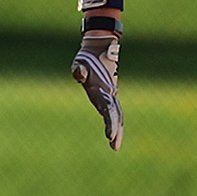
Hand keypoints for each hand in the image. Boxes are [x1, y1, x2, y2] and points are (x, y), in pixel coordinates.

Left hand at [70, 31, 122, 150]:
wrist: (100, 48)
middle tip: (115, 147)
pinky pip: (114, 111)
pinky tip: (116, 133)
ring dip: (117, 130)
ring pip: (117, 115)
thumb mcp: (79, 63)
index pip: (108, 111)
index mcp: (101, 92)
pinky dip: (116, 122)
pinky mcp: (109, 94)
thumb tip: (80, 75)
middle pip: (115, 117)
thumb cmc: (86, 58)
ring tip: (115, 145)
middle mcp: (108, 95)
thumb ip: (79, 70)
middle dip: (116, 132)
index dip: (109, 123)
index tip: (109, 135)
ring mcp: (110, 95)